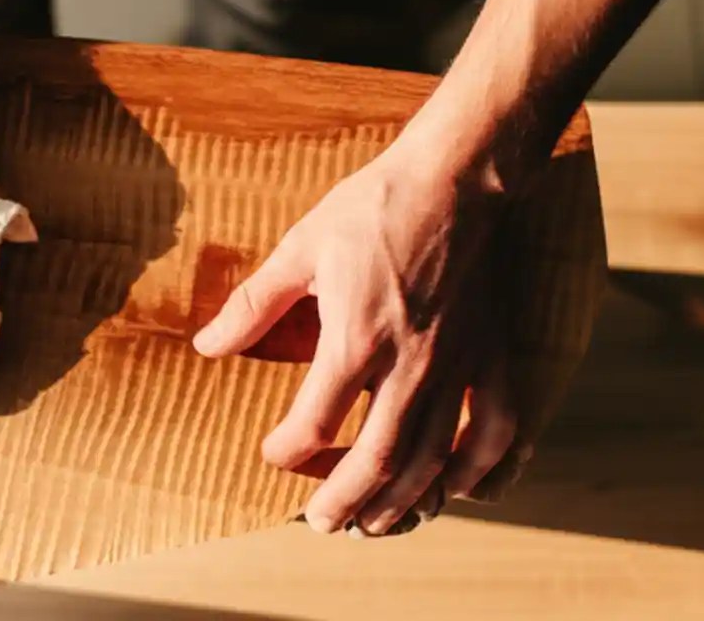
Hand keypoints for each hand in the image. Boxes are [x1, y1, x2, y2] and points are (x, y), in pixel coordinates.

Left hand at [193, 138, 516, 535]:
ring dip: (404, 503)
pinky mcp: (493, 356)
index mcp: (355, 340)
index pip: (313, 424)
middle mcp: (409, 366)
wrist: (457, 179)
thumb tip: (206, 345)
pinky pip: (496, 430)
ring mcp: (458, 366)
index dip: (287, 450)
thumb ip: (252, 305)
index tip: (273, 453)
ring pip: (434, 460)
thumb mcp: (299, 249)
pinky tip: (463, 492)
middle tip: (324, 524)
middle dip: (345, 503)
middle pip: (377, 462)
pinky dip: (482, 471)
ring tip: (377, 525)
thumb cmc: (372, 210)